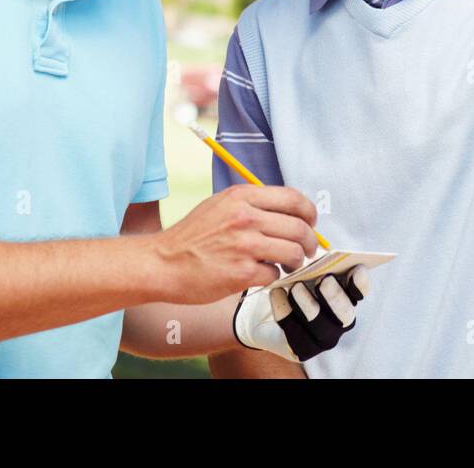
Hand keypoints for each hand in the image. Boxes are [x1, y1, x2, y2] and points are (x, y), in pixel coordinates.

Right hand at [149, 185, 318, 304]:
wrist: (163, 263)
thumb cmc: (192, 236)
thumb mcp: (220, 205)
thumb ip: (252, 205)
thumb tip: (289, 213)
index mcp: (242, 196)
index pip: (294, 199)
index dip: (309, 213)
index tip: (310, 223)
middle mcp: (245, 217)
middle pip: (299, 228)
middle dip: (309, 242)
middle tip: (306, 250)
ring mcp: (245, 245)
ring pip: (294, 252)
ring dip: (295, 261)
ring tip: (286, 264)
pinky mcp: (242, 273)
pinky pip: (275, 274)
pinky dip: (272, 277)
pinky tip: (261, 275)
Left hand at [234, 267, 370, 361]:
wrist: (265, 311)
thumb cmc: (292, 282)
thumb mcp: (303, 267)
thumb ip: (314, 258)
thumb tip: (316, 241)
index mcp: (346, 295)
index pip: (360, 291)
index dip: (360, 282)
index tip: (355, 267)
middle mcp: (340, 320)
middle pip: (345, 314)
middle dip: (336, 296)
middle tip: (324, 279)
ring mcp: (323, 338)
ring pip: (321, 328)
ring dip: (309, 305)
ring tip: (295, 287)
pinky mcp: (303, 350)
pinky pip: (296, 335)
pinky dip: (285, 313)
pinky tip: (276, 294)